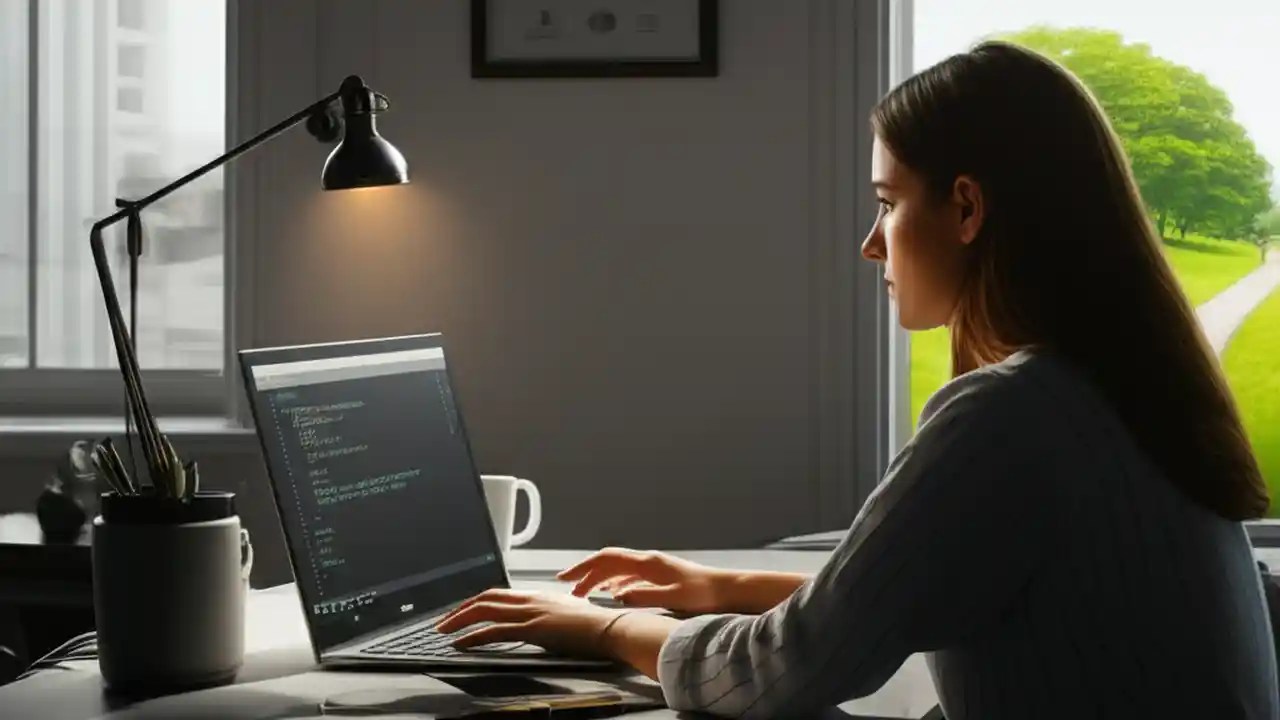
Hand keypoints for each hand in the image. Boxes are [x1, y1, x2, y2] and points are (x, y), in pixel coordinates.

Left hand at [434, 588, 621, 657]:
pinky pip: (495, 631)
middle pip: (486, 597)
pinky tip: (462, 643)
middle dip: (461, 608)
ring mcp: (531, 612)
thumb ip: (552, 613)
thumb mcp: (568, 613)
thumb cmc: (595, 624)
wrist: (610, 628)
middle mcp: (531, 599)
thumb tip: (547, 620)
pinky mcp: (533, 628)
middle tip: (444, 620)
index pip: (498, 593)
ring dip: (459, 620)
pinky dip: (474, 636)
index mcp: (538, 595)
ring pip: (485, 611)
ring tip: (444, 631)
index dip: (476, 601)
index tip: (462, 610)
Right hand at [556, 547, 733, 613]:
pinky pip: (630, 577)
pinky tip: (612, 594)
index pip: (607, 560)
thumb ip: (644, 596)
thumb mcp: (673, 597)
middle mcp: (648, 561)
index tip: (565, 578)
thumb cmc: (704, 594)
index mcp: (647, 563)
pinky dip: (615, 584)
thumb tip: (616, 596)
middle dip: (585, 573)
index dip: (584, 568)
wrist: (726, 589)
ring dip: (598, 579)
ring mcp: (654, 568)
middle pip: (609, 563)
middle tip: (567, 587)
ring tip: (583, 593)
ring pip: (618, 570)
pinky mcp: (660, 576)